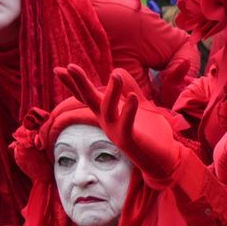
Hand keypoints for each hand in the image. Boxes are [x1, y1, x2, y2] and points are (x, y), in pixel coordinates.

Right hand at [56, 65, 185, 182]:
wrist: (166, 158)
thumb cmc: (152, 133)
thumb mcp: (142, 105)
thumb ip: (130, 88)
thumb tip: (117, 70)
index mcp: (109, 114)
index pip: (88, 96)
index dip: (74, 83)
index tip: (60, 68)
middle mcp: (108, 122)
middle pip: (89, 100)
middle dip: (80, 84)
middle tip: (70, 66)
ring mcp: (115, 132)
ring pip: (107, 109)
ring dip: (111, 92)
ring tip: (115, 74)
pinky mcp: (128, 141)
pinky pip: (125, 124)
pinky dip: (128, 110)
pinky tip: (132, 97)